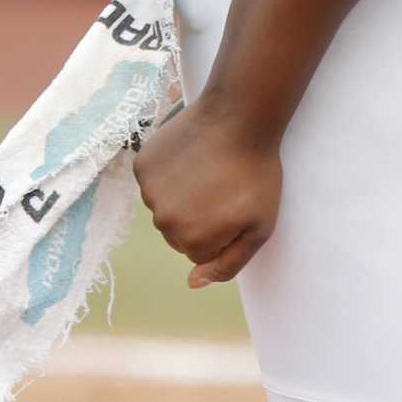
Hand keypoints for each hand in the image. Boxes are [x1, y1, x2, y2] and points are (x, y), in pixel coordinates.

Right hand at [134, 95, 281, 287]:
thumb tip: (192, 284)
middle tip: (222, 187)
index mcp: (192, 241)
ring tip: (209, 168)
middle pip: (179, 234)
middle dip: (200, 217)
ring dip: (184, 194)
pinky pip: (154, 181)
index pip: (200, 253)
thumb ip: (228, 264)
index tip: (234, 206)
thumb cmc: (256, 172)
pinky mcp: (142, 166)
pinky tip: (192, 155)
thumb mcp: (260, 227)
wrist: (240, 117)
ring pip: (165, 207)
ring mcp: (149, 193)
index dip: (222, 231)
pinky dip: (170, 172)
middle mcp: (164, 223)